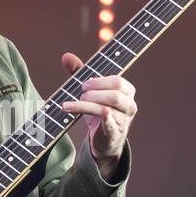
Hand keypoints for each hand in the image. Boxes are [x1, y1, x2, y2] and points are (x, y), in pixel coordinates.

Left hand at [58, 51, 136, 174]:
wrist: (104, 140)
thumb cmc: (99, 109)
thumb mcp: (91, 90)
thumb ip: (81, 72)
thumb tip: (66, 56)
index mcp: (127, 90)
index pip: (117, 81)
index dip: (98, 81)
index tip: (83, 84)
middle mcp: (129, 104)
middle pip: (114, 93)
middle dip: (94, 92)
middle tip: (80, 94)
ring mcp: (123, 119)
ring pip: (107, 107)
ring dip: (86, 104)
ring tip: (70, 105)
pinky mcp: (114, 133)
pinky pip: (110, 124)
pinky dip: (104, 118)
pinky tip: (99, 114)